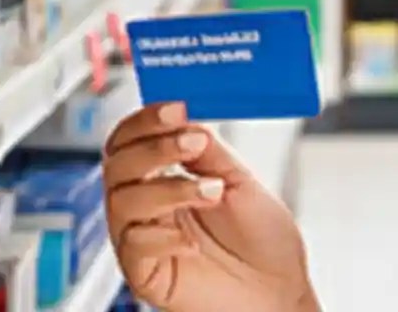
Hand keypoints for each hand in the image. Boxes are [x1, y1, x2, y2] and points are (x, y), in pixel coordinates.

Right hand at [103, 103, 319, 311]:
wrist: (281, 289)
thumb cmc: (263, 240)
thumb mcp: (239, 181)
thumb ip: (208, 152)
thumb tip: (185, 118)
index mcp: (165, 178)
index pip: (132, 141)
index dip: (146, 121)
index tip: (175, 107)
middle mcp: (148, 206)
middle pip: (117, 166)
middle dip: (153, 148)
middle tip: (192, 142)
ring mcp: (143, 239)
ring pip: (123, 202)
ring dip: (168, 189)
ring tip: (211, 192)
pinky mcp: (144, 275)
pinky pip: (132, 247)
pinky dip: (162, 237)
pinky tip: (192, 241)